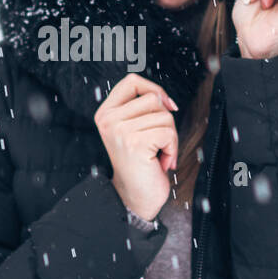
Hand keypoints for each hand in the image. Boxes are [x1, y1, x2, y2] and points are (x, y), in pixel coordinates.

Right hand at [93, 72, 177, 220]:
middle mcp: (108, 120)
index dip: (153, 88)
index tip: (166, 106)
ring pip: (164, 116)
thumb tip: (164, 97)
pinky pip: (168, 133)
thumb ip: (141, 109)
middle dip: (165, 120)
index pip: (131, 81)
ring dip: (170, 137)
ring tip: (157, 154)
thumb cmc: (140, 163)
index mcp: (105, 113)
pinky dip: (172, 149)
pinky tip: (161, 161)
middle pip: (153, 98)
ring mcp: (120, 130)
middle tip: (158, 142)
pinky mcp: (135, 143)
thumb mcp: (134, 129)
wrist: (134, 197)